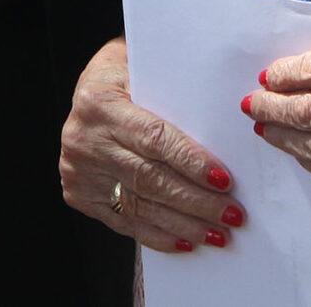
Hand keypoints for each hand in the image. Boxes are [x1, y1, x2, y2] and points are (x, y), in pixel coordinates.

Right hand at [60, 38, 248, 253]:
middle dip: (196, 201)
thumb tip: (224, 119)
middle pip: (149, 178)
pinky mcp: (78, 193)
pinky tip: (185, 241)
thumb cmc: (125, 77)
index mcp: (99, 102)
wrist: (85, 92)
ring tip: (218, 233)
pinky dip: (158, 235)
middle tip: (232, 214)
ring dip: (184, 224)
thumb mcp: (143, 68)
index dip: (190, 161)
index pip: (153, 138)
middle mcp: (84, 138)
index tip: (224, 180)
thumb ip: (174, 91)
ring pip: (140, 206)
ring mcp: (78, 170)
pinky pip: (123, 222)